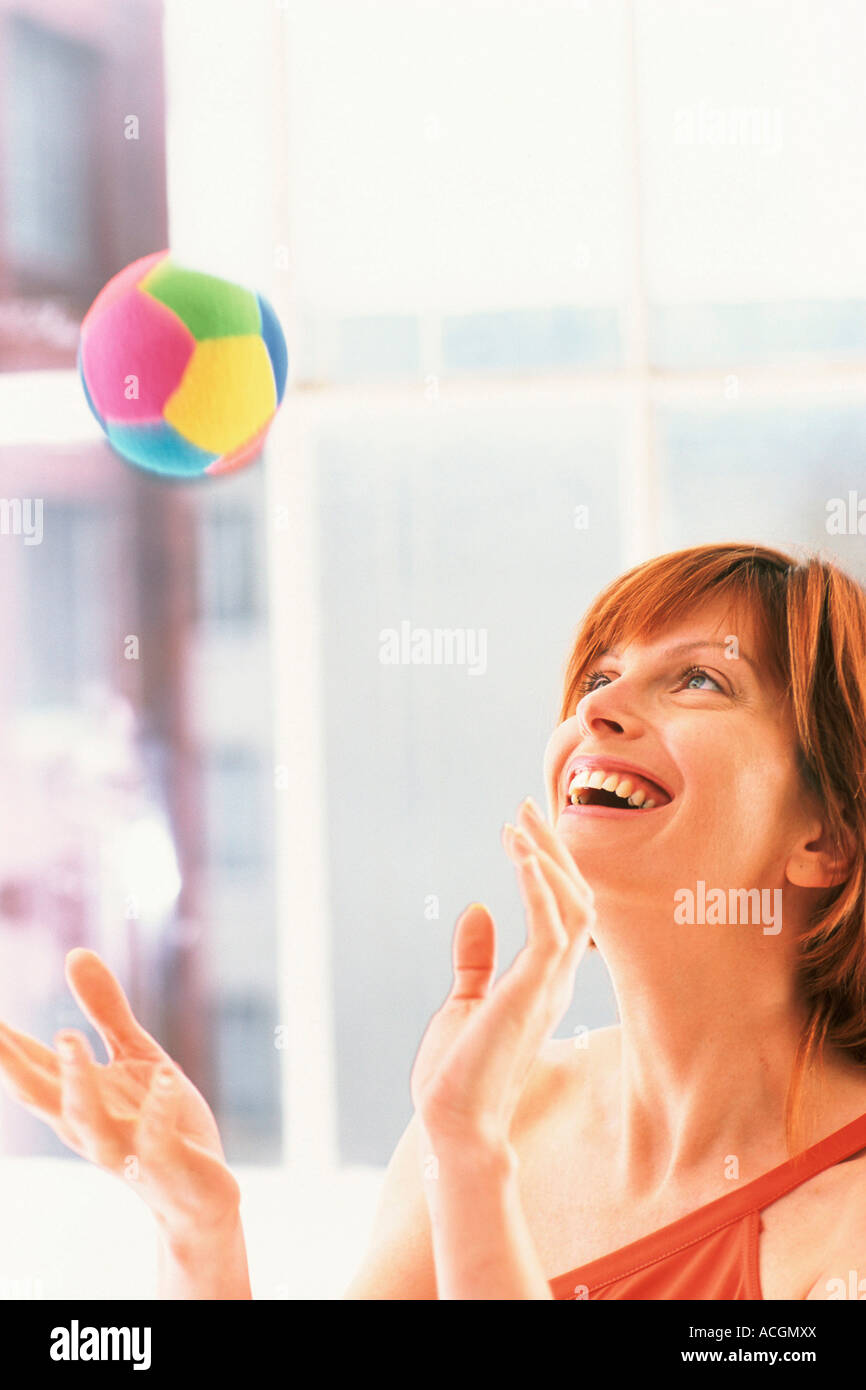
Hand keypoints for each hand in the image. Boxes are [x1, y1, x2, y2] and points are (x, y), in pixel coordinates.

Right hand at [0, 948, 239, 1237]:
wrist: (199, 1193)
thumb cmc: (159, 1123)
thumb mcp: (133, 1056)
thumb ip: (105, 1009)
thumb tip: (75, 953)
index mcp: (75, 1098)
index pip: (30, 1064)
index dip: (3, 1040)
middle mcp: (86, 1125)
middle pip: (40, 1092)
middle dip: (11, 1062)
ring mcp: (121, 1145)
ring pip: (88, 1116)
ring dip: (75, 1079)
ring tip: (66, 1035)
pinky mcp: (162, 1158)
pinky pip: (158, 1131)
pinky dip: (160, 1104)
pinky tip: (168, 1074)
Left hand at [410, 796, 593, 1151]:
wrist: (454, 1124)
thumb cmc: (459, 1074)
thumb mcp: (466, 1002)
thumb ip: (476, 958)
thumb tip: (476, 907)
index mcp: (544, 981)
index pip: (562, 910)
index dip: (548, 865)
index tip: (521, 826)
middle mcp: (555, 980)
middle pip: (575, 899)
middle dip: (553, 850)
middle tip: (527, 805)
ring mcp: (548, 986)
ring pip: (571, 907)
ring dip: (547, 859)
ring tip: (519, 822)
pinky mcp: (532, 993)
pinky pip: (550, 928)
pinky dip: (539, 887)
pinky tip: (520, 855)